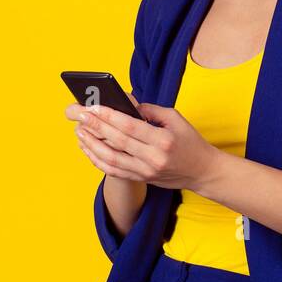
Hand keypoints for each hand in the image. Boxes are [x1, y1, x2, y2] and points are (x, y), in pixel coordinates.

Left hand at [65, 100, 221, 191]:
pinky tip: (88, 148)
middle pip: (116, 141)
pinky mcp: (141, 179)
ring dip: (91, 144)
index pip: (130, 127)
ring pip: (110, 159)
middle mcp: (153, 158)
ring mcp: (145, 171)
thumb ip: (150, 110)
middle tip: (79, 115)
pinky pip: (113, 171)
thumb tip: (125, 103)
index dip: (109, 117)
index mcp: (163, 140)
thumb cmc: (190, 142)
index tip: (93, 107)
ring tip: (79, 131)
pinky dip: (97, 160)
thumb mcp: (175, 119)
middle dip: (95, 127)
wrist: (202, 172)